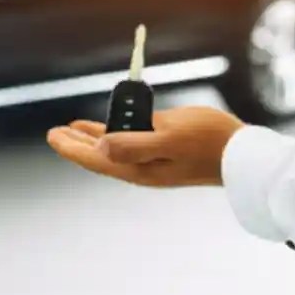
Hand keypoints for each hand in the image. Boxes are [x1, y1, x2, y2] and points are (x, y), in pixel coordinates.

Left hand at [46, 106, 245, 187]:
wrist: (241, 153)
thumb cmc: (209, 142)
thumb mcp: (169, 137)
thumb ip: (134, 144)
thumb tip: (102, 146)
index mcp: (140, 169)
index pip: (96, 159)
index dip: (72, 148)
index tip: (53, 135)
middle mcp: (143, 168)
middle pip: (99, 156)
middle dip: (75, 144)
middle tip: (54, 132)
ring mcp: (154, 161)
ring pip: (112, 149)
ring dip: (91, 138)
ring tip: (72, 128)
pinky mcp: (164, 150)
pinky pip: (130, 141)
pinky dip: (113, 132)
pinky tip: (108, 125)